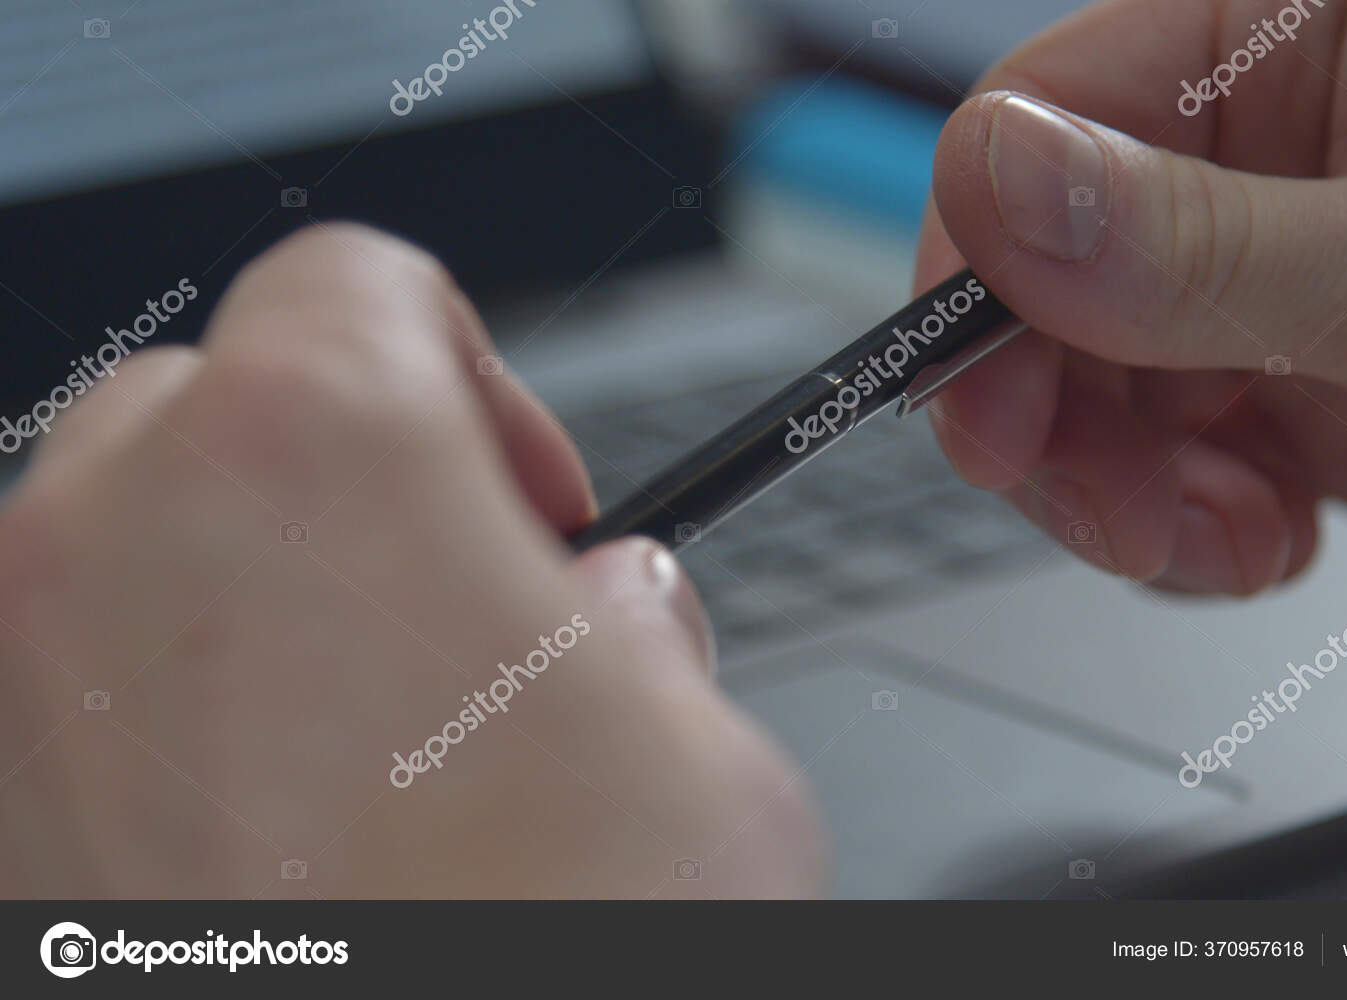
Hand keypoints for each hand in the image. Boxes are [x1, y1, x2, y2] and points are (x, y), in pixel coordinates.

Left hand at [0, 225, 822, 897]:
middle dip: (338, 481)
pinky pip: (62, 704)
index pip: (360, 281)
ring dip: (240, 604)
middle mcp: (112, 546)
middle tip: (454, 619)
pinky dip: (156, 728)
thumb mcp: (703, 757)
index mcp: (317, 456)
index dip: (473, 375)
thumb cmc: (567, 953)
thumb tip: (601, 610)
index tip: (522, 495)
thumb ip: (640, 630)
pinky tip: (279, 842)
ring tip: (373, 755)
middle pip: (213, 402)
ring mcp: (12, 695)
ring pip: (116, 551)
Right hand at [916, 0, 1346, 595]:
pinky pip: (1170, 452)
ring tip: (1218, 537)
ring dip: (1123, 485)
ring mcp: (1288, 273)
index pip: (1052, 115)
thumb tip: (996, 188)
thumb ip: (1203, 248)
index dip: (986, 263)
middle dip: (1052, 405)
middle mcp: (1283, 142)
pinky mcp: (1308, 385)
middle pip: (1052, 267)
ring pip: (1095, 377)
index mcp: (1310, 28)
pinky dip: (1187, 521)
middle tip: (1097, 504)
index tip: (981, 397)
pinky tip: (1264, 540)